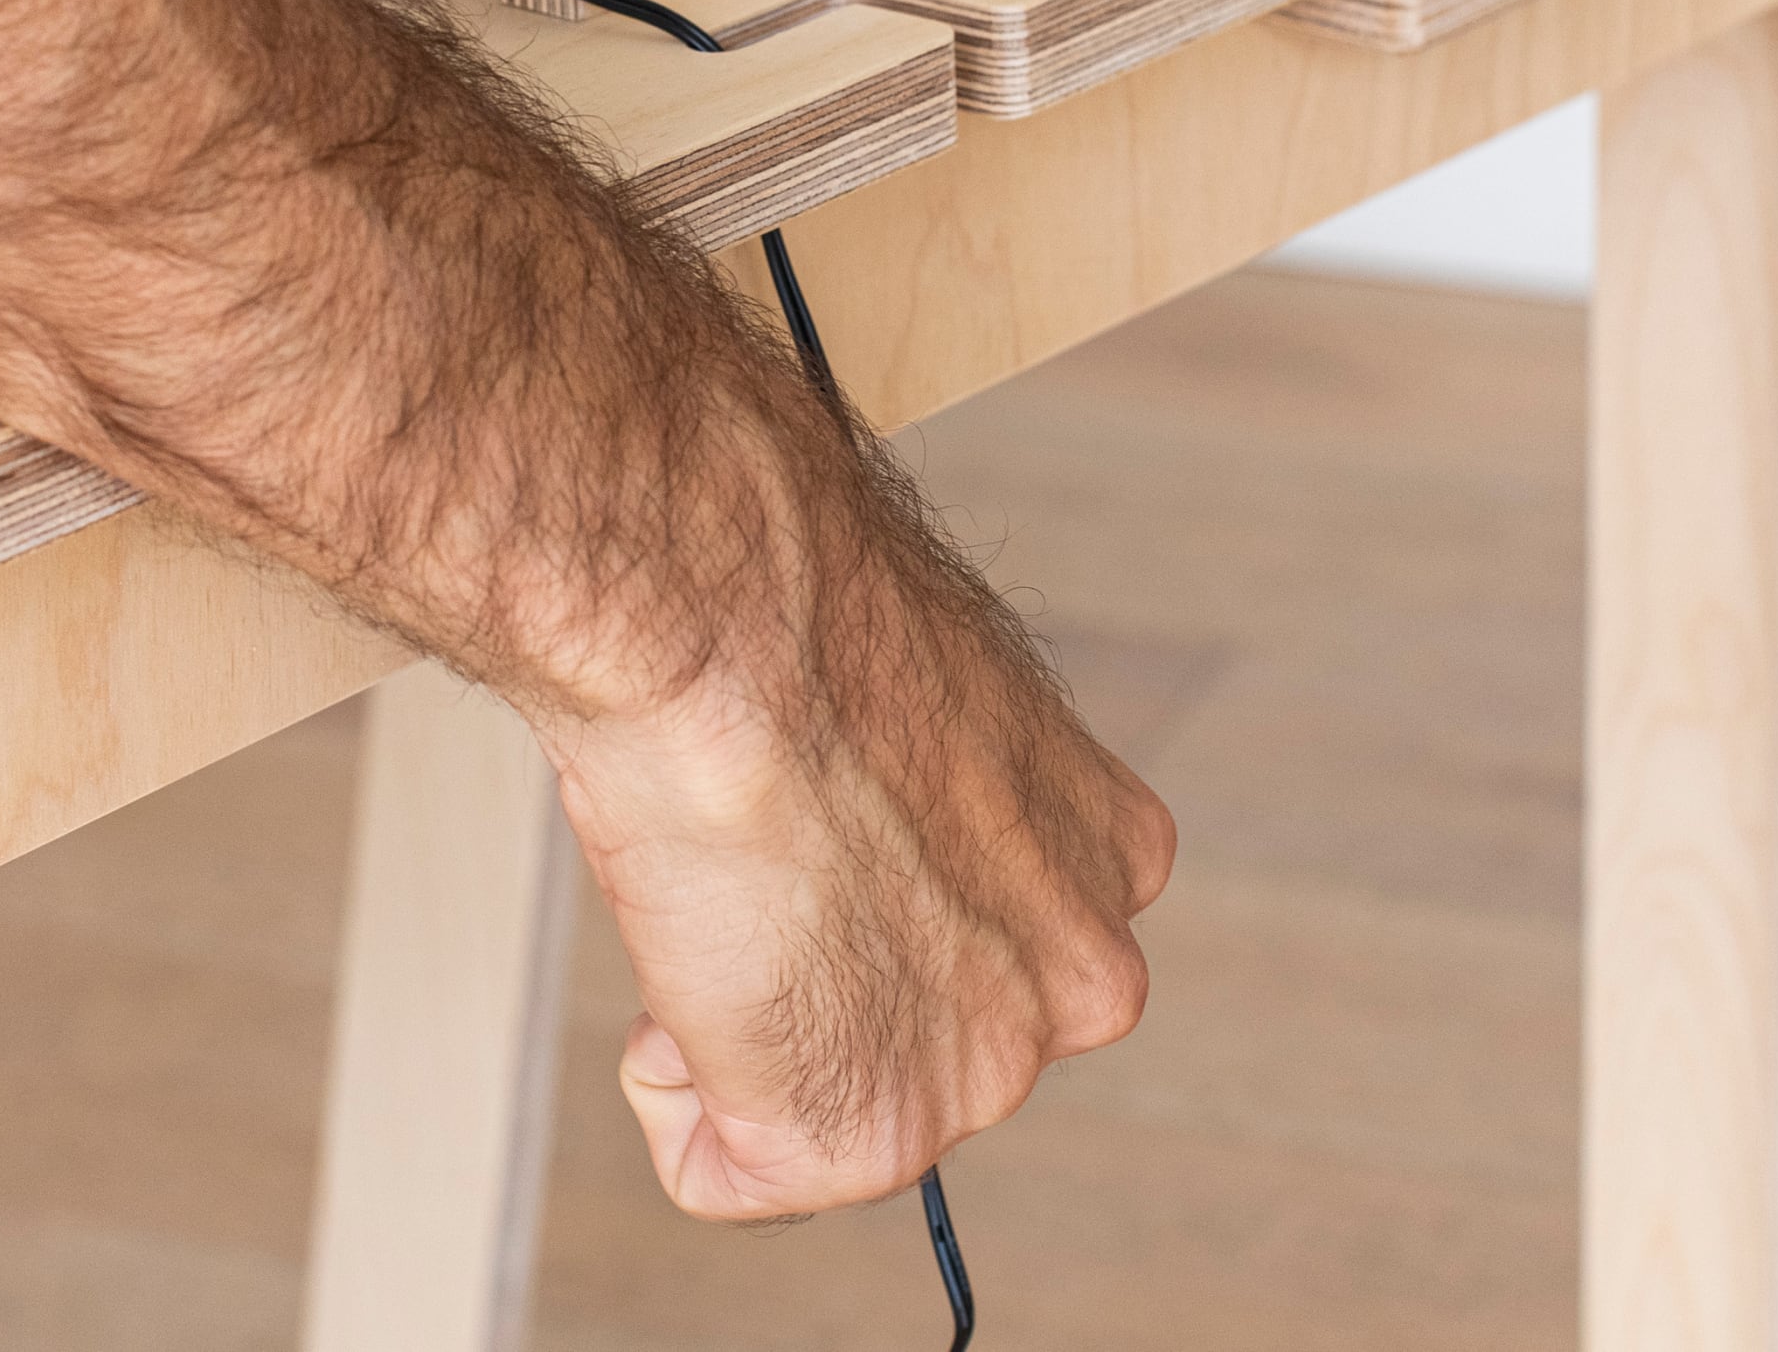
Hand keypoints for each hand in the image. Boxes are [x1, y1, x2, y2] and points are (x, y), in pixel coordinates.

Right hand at [541, 538, 1178, 1219]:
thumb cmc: (788, 611)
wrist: (727, 623)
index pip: (984, 939)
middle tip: (765, 853)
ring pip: (812, 1094)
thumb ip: (930, 802)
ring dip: (744, 1012)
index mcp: (1109, 856)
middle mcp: (1082, 977)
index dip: (867, 886)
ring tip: (733, 880)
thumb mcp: (922, 701)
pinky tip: (695, 943)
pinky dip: (668, 1080)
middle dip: (821, 967)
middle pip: (911, 1029)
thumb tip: (859, 827)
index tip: (823, 814)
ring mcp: (984, 1073)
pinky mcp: (865, 1143)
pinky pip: (719, 1167)